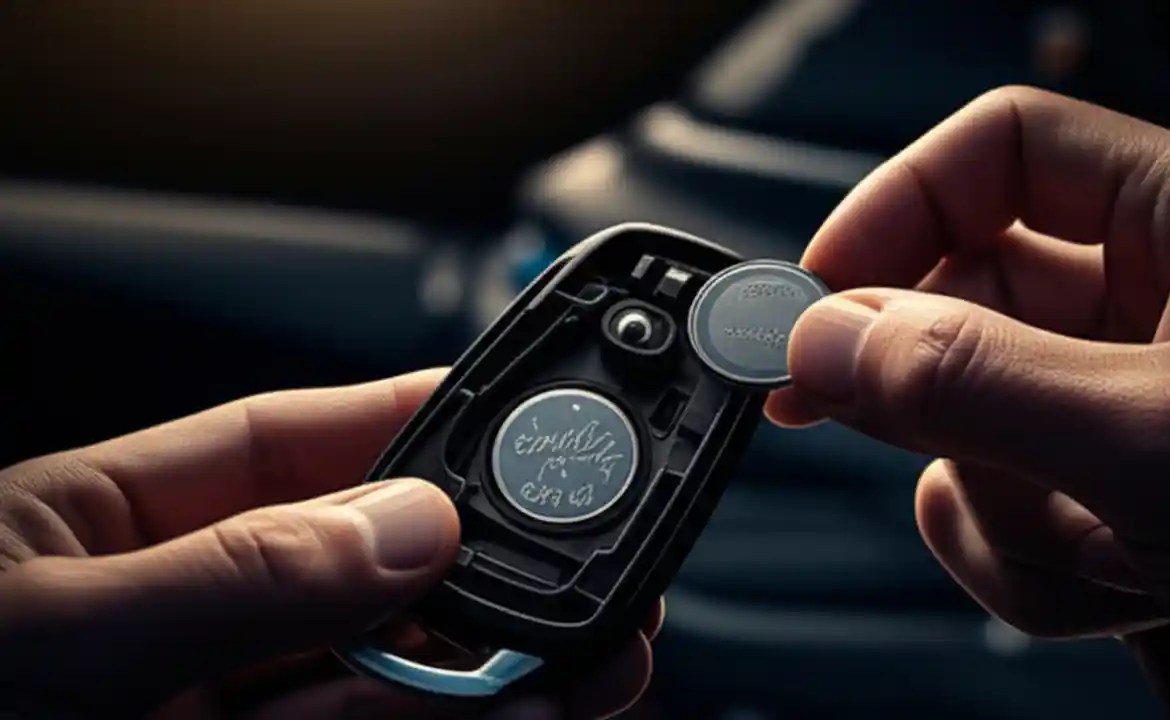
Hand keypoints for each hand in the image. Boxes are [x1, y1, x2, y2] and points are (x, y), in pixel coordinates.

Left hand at [0, 369, 654, 718]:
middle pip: (365, 564)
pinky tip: (517, 711)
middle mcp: (184, 617)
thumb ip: (224, 577)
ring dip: (494, 655)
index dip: (410, 422)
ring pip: (386, 668)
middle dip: (483, 557)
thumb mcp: (35, 634)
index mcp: (112, 526)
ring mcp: (216, 711)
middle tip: (584, 556)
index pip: (292, 446)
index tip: (518, 419)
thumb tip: (398, 527)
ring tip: (582, 647)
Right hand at [766, 87, 1169, 706]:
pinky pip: (1000, 509)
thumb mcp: (1164, 442)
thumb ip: (976, 379)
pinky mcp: (1108, 498)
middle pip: (963, 301)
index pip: (1002, 152)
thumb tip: (822, 337)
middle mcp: (1158, 304)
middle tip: (843, 418)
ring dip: (1004, 506)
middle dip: (937, 394)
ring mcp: (1126, 411)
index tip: (810, 296)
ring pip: (969, 421)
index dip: (894, 208)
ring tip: (1109, 553)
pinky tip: (1116, 589)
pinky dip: (1028, 564)